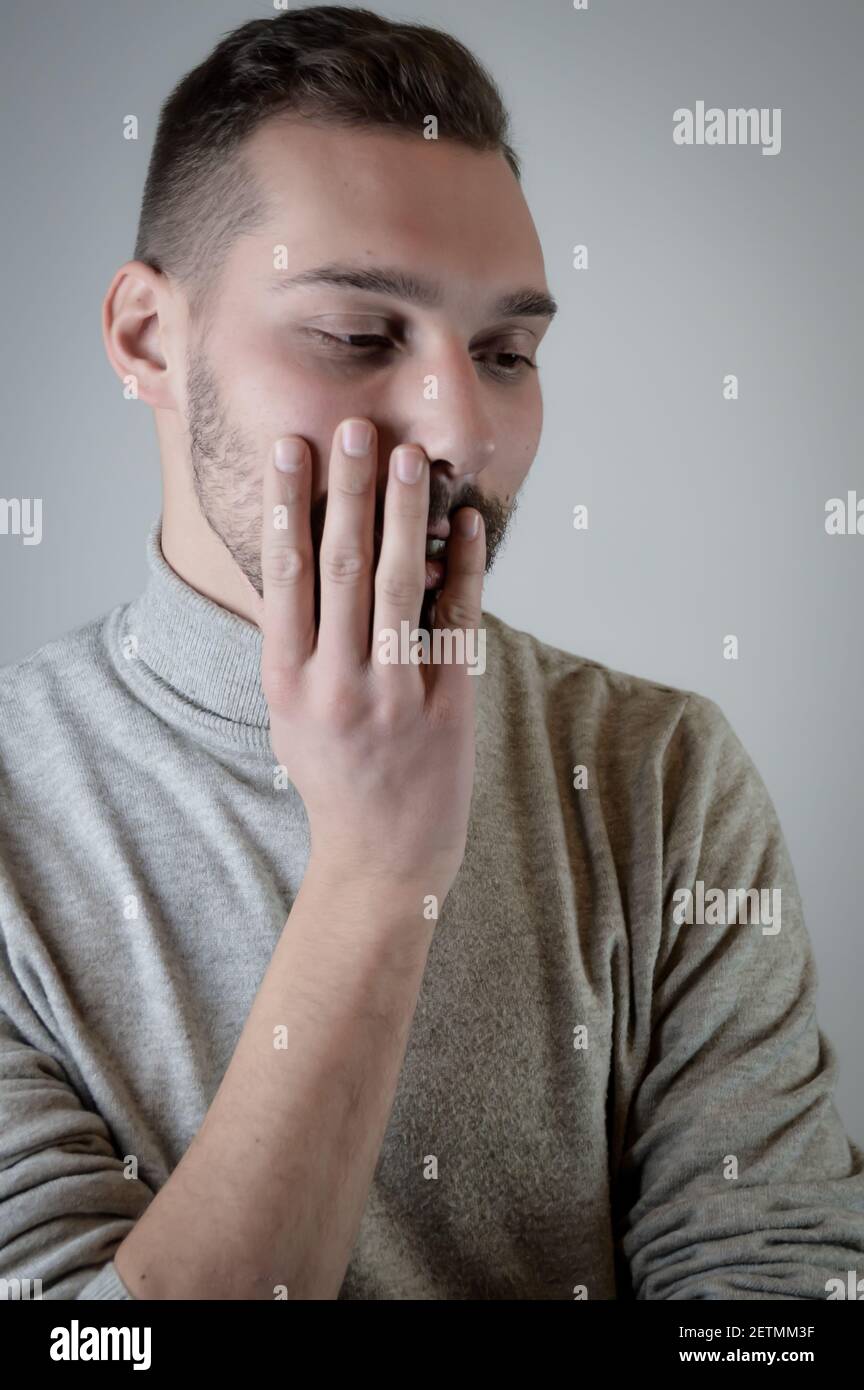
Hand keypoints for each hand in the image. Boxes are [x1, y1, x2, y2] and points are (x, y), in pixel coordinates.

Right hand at [259, 417, 485, 899]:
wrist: (383, 854)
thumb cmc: (332, 770)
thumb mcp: (289, 711)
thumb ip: (293, 640)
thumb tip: (299, 551)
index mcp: (288, 680)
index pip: (286, 576)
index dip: (289, 507)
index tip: (291, 449)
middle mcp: (337, 684)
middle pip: (343, 569)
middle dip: (349, 492)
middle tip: (353, 428)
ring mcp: (396, 696)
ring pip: (402, 587)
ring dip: (407, 515)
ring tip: (410, 456)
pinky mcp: (448, 706)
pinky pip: (457, 623)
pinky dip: (465, 568)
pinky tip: (467, 521)